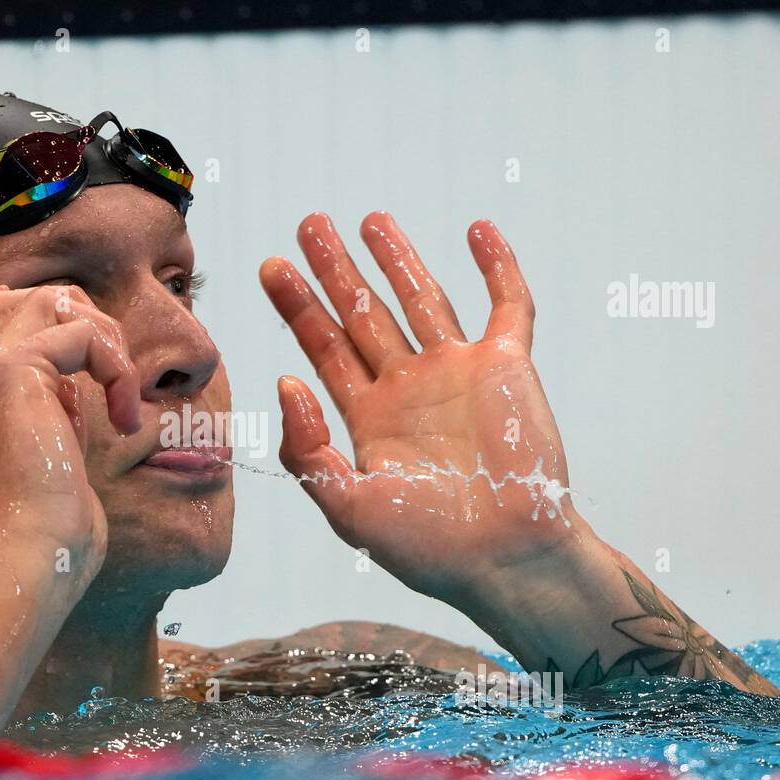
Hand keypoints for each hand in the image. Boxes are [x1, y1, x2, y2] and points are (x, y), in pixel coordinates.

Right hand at [0, 285, 140, 579]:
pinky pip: (81, 332)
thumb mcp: (35, 461)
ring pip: (42, 301)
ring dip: (99, 335)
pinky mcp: (12, 370)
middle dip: (67, 319)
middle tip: (107, 372)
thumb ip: (43, 414)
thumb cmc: (40, 534)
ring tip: (121, 390)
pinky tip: (125, 415)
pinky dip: (117, 365)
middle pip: (1, 300)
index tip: (30, 325)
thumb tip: (74, 383)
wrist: (29, 556)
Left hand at [260, 213, 582, 606]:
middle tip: (309, 224)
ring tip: (370, 220)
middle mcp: (409, 389)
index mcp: (369, 418)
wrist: (504, 559)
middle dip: (336, 271)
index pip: (324, 348)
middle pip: (364, 315)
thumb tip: (286, 381)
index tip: (270, 266)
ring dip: (399, 259)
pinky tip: (478, 229)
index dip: (298, 307)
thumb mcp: (345, 506)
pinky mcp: (508, 368)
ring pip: (423, 300)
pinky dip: (498, 268)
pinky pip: (507, 306)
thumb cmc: (427, 546)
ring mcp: (460, 374)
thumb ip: (307, 448)